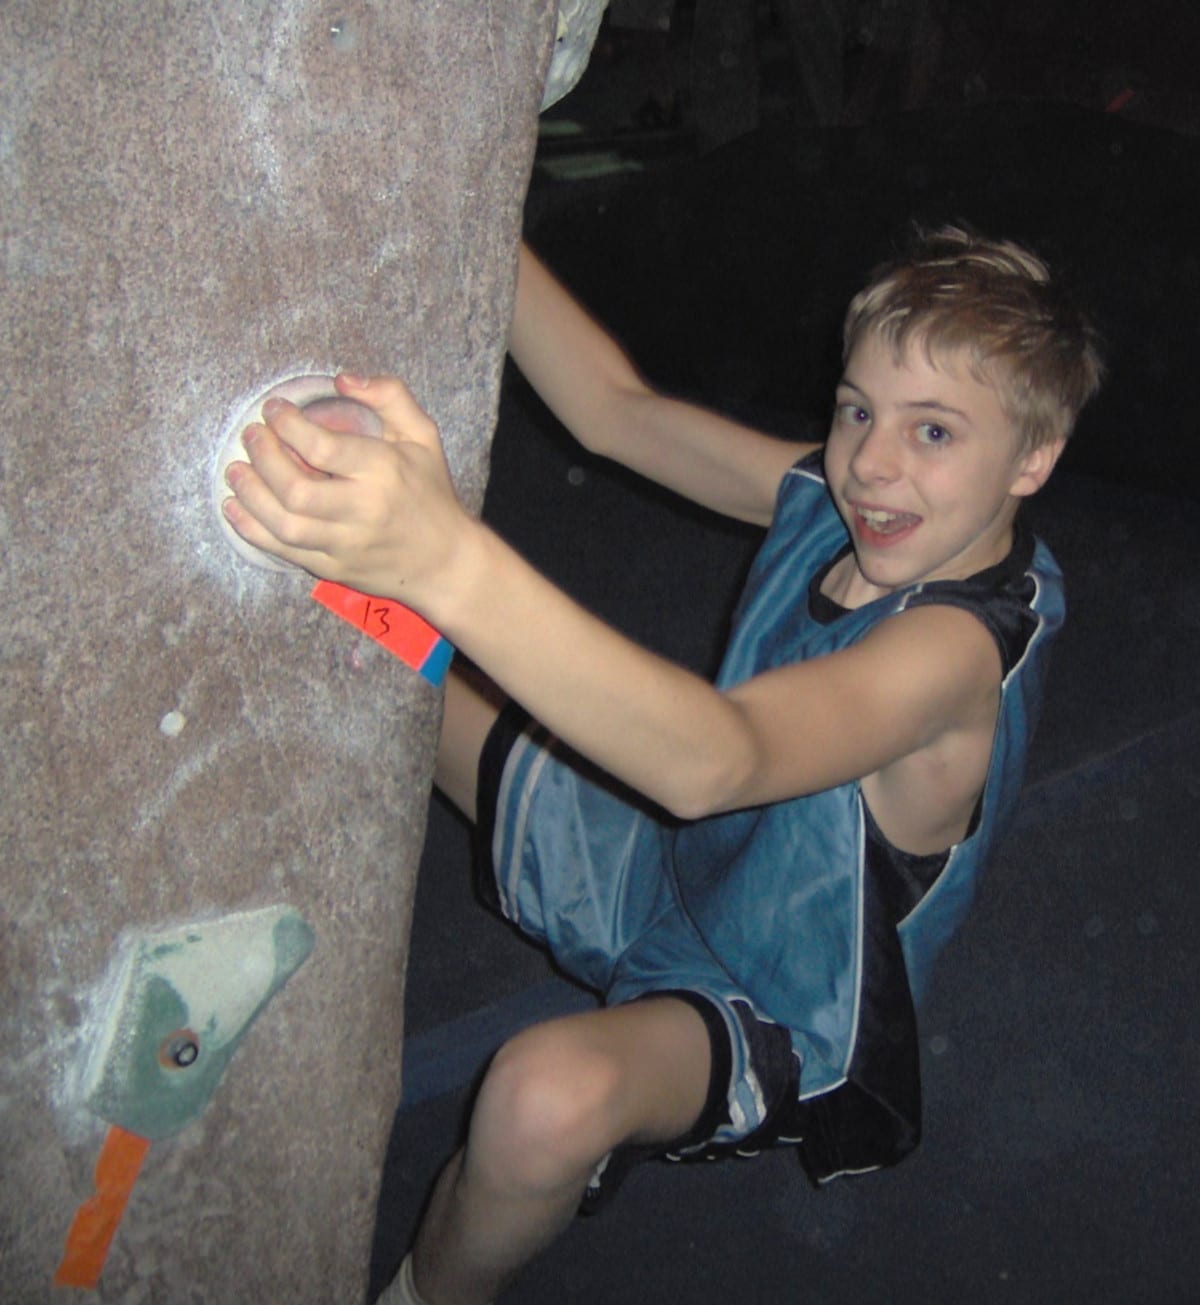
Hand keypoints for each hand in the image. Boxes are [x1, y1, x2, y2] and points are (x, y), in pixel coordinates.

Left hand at [222, 374, 472, 608]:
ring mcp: (346, 544)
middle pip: (296, 488)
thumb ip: (389, 397)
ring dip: (250, 495)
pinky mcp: (334, 568)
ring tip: (235, 470)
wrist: (445, 561)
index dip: (288, 425)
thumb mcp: (423, 436)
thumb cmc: (430, 493)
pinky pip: (284, 552)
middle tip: (250, 436)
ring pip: (284, 524)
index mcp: (383, 471)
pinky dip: (252, 529)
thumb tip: (343, 379)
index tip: (273, 410)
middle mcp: (363, 510)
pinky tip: (235, 508)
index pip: (322, 447)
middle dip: (263, 458)